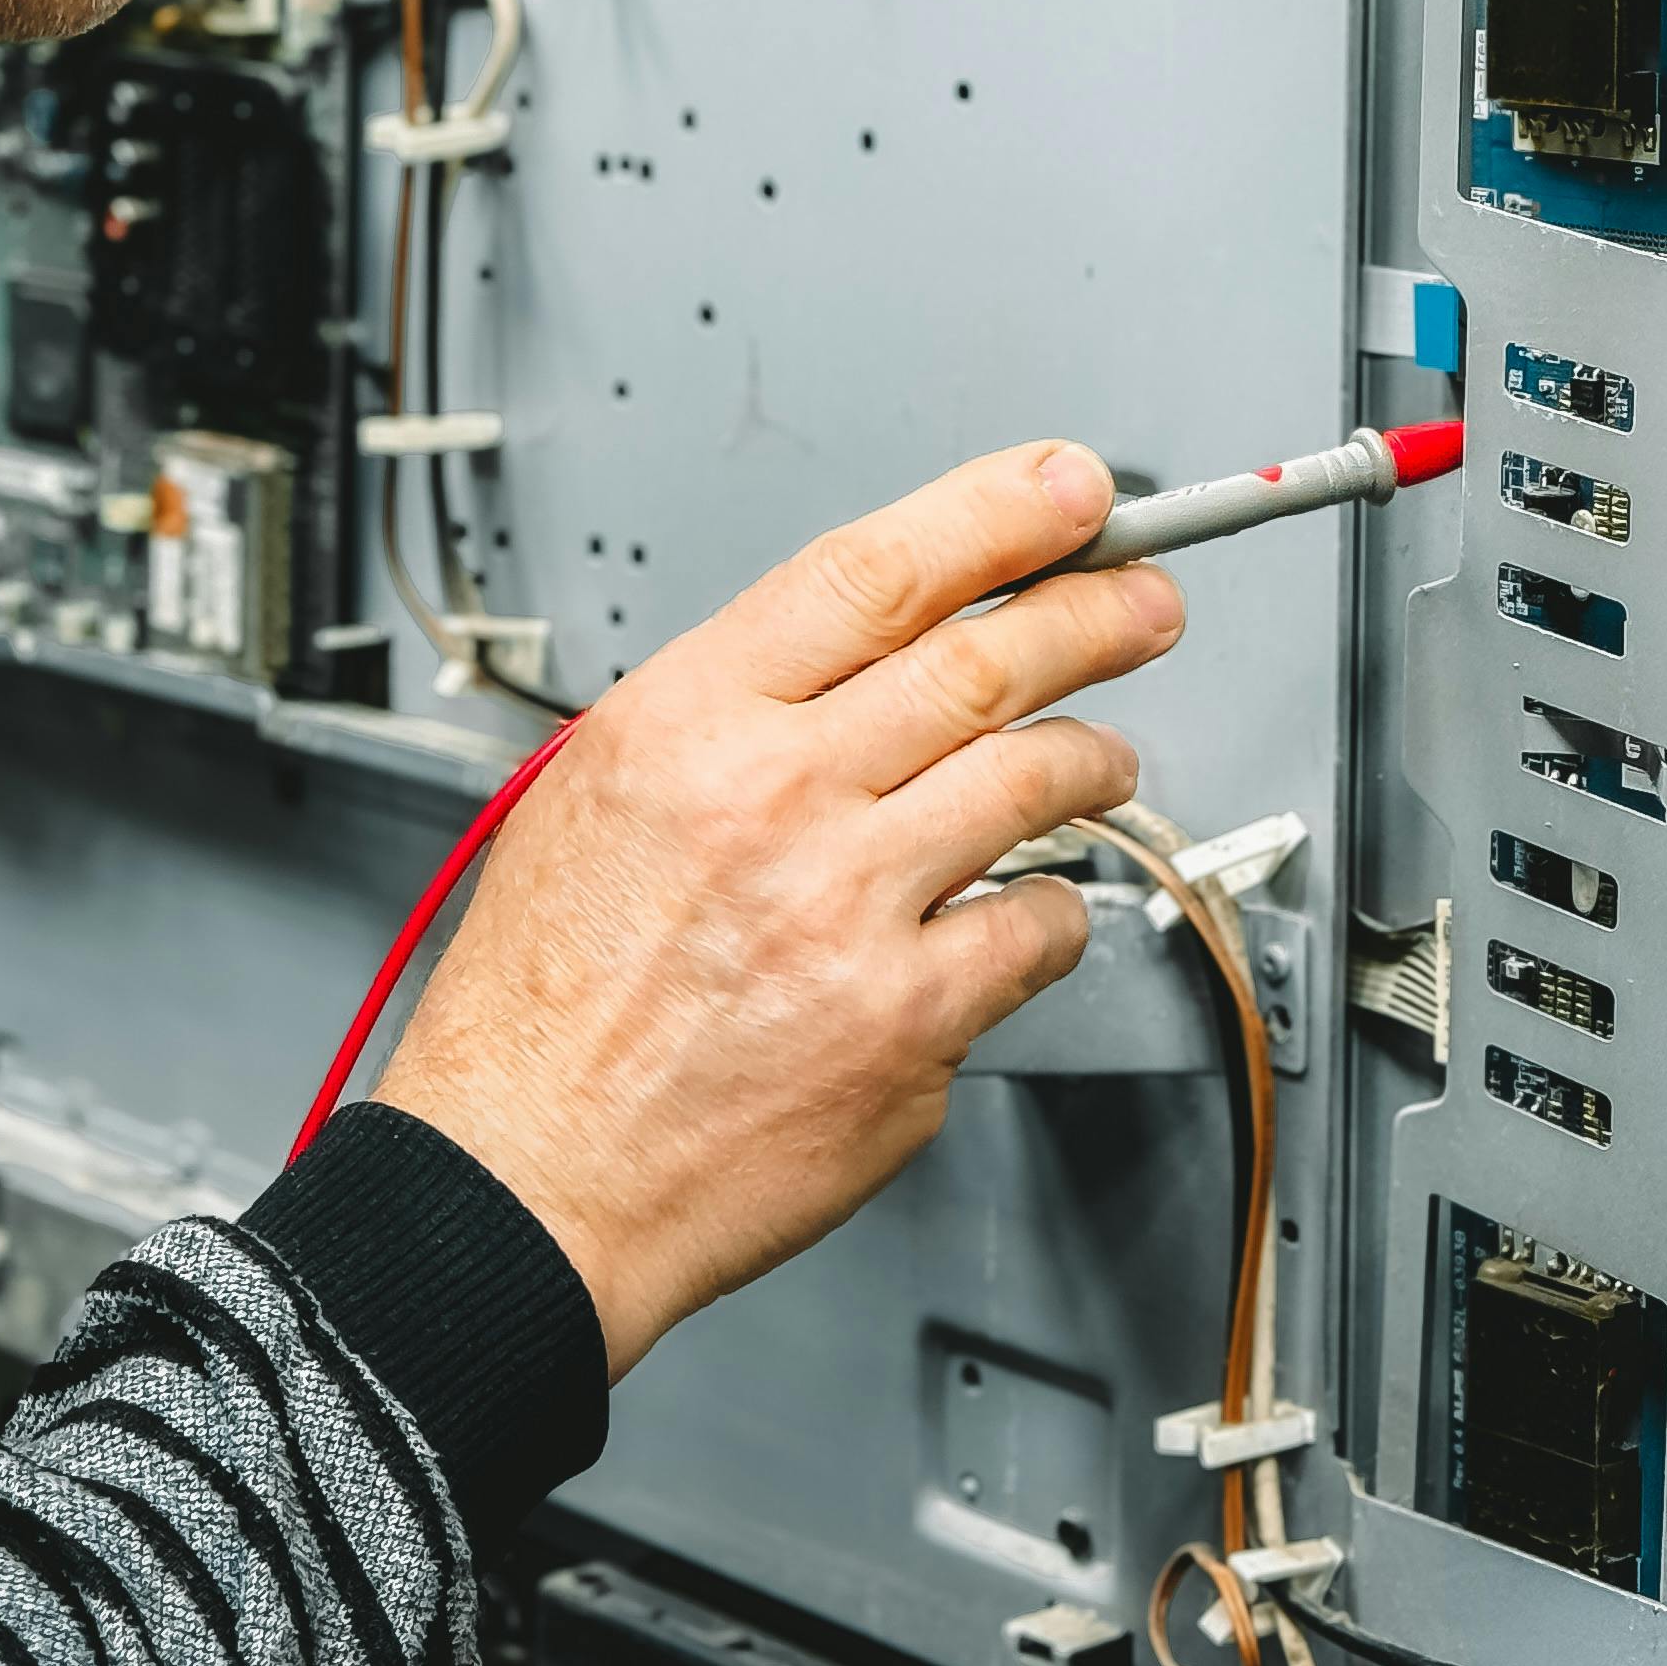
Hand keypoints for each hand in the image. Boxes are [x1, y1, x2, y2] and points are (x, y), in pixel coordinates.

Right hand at [376, 440, 1183, 1374]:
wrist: (523, 1176)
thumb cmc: (543, 1000)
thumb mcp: (597, 786)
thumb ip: (733, 710)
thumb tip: (865, 655)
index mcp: (688, 717)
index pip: (875, 569)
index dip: (995, 513)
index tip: (1067, 488)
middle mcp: (772, 795)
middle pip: (980, 660)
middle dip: (1092, 612)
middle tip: (1143, 599)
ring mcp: (844, 907)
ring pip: (1030, 781)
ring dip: (1090, 756)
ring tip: (1104, 754)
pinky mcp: (902, 1021)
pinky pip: (1032, 929)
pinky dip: (1052, 910)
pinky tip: (1035, 907)